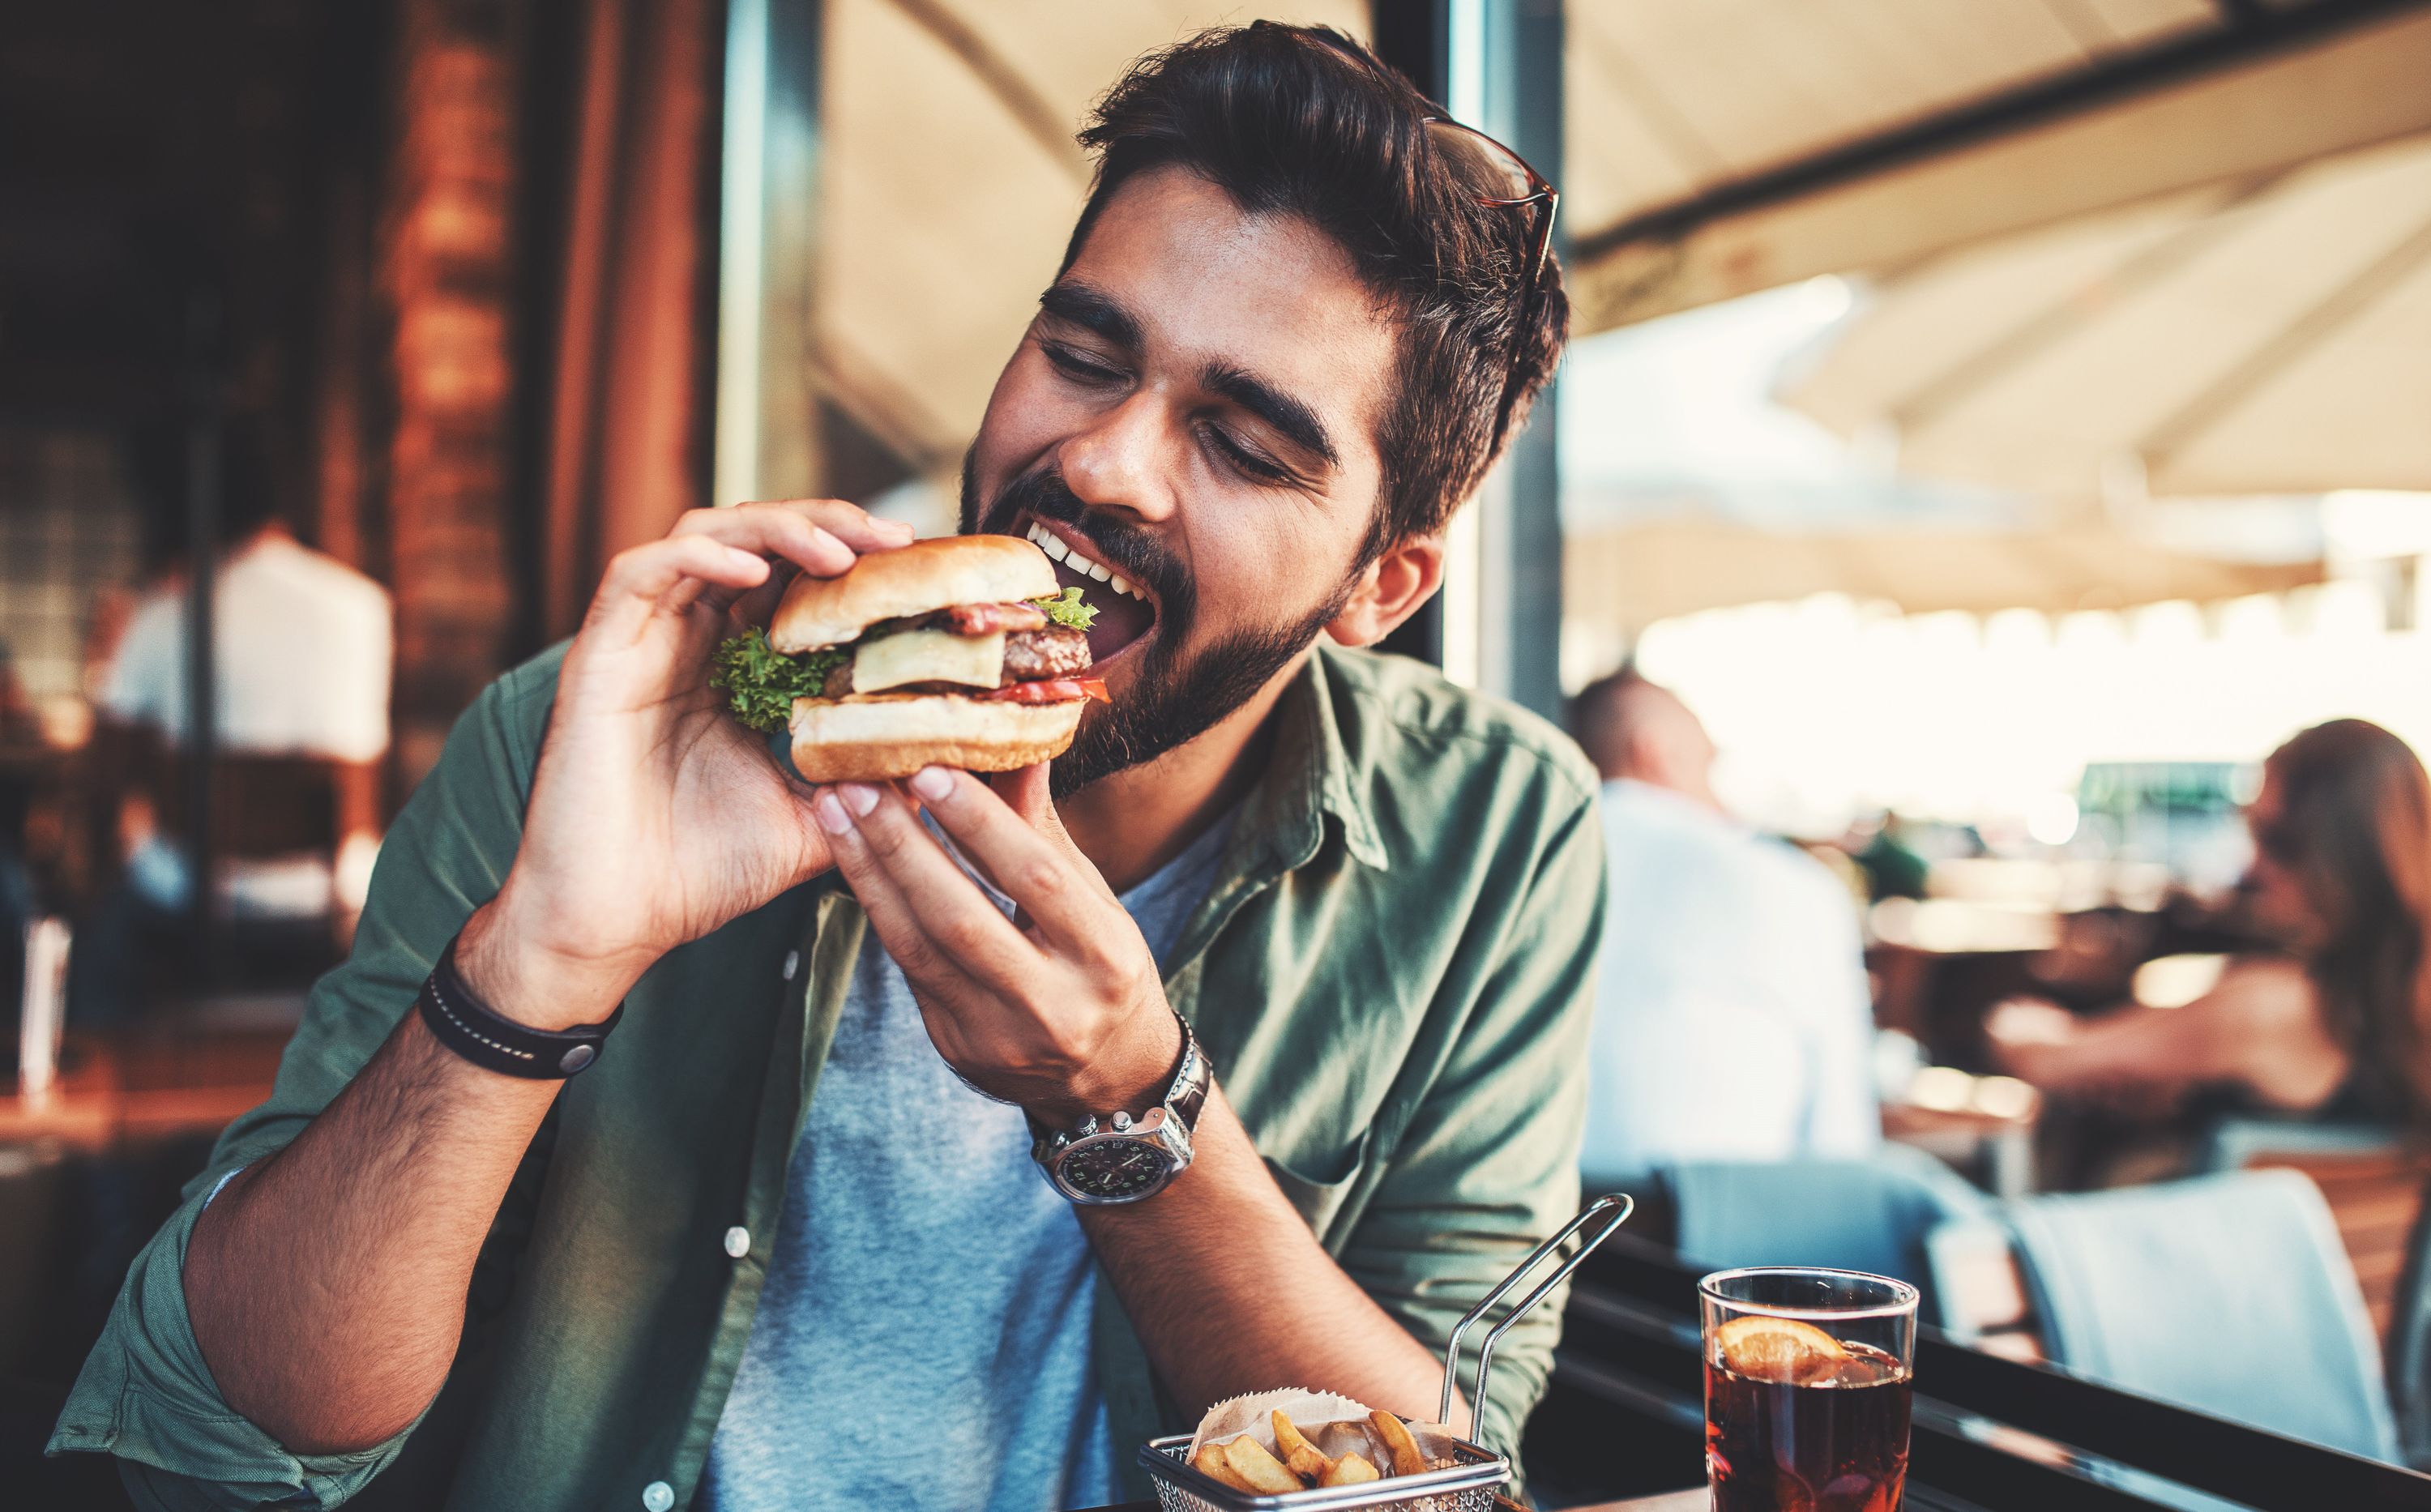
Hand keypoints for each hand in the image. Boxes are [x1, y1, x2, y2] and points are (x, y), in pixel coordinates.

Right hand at [467, 501, 914, 1027]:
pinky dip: (697, 556)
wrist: (613, 924)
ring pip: (704, 536)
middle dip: (829, 526)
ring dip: (775, 528)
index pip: (794, 583)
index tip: (919, 570)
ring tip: (838, 552)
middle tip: (896, 541)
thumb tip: (952, 774)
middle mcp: (688, 643)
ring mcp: (641, 644)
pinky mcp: (599, 656)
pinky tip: (750, 569)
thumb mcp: (813, 824)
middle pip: (758, 541)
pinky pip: (638, 574)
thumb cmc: (699, 877)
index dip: (854, 562)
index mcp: (733, 671)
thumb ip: (870, 791)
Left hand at [809, 763, 1181, 1123]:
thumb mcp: (1094, 900)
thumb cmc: (1101, 966)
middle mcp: (1054, 1004)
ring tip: (836, 812)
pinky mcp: (956, 1047)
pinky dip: (879, 909)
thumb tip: (1017, 744)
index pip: (1036, 879)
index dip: (979, 823)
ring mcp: (998, 1035)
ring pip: (920, 947)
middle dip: (902, 846)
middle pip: (962, 918)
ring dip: (870, 873)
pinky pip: (908, 968)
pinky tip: (854, 861)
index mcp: (1104, 956)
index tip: (930, 768)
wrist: (1105, 1076)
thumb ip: (1044, 831)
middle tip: (858, 785)